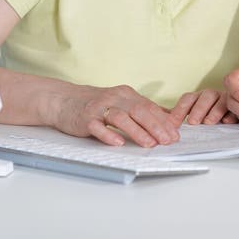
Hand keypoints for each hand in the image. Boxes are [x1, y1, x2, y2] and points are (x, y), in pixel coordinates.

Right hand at [48, 84, 180, 147]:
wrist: (63, 99)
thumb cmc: (96, 104)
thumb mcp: (121, 102)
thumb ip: (142, 109)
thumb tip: (168, 118)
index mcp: (126, 94)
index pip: (149, 106)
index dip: (163, 121)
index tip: (175, 134)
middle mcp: (114, 98)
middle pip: (138, 110)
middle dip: (156, 126)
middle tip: (167, 140)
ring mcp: (99, 108)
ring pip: (121, 118)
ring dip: (137, 131)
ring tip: (149, 144)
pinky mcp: (85, 119)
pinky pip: (98, 127)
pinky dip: (108, 135)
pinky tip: (118, 143)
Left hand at [170, 90, 236, 126]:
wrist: (233, 110)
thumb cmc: (209, 113)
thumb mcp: (193, 113)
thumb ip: (179, 115)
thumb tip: (162, 118)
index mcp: (198, 97)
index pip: (188, 98)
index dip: (180, 109)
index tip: (173, 123)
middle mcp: (211, 96)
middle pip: (205, 97)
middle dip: (198, 109)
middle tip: (192, 122)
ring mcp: (226, 100)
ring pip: (221, 101)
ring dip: (214, 111)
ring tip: (208, 122)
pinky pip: (236, 109)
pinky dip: (232, 115)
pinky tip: (227, 121)